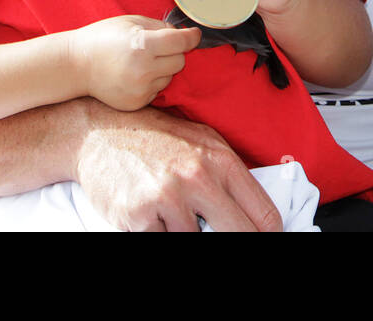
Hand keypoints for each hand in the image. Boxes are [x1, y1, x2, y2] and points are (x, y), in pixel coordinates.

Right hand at [72, 15, 199, 110]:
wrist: (76, 65)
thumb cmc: (104, 38)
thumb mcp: (132, 22)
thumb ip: (160, 26)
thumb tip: (183, 34)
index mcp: (143, 45)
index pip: (182, 43)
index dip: (191, 37)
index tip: (194, 35)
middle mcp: (143, 70)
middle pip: (180, 62)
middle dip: (173, 53)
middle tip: (156, 48)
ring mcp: (140, 89)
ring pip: (170, 77)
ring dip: (162, 69)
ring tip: (140, 62)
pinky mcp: (137, 102)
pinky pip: (157, 90)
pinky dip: (151, 82)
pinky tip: (133, 75)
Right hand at [74, 101, 282, 231]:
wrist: (101, 131)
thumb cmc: (156, 137)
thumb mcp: (204, 141)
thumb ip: (230, 173)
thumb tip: (258, 210)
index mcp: (221, 160)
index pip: (263, 213)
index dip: (272, 234)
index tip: (271, 239)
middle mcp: (199, 177)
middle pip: (239, 233)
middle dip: (239, 241)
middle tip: (223, 232)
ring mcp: (169, 197)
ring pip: (194, 240)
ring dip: (187, 232)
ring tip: (174, 211)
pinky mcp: (139, 216)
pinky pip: (161, 241)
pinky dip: (159, 232)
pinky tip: (152, 214)